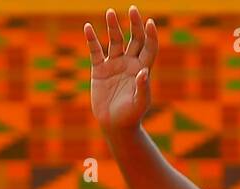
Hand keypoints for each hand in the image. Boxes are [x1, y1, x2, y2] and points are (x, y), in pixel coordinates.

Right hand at [85, 6, 158, 132]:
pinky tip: (88, 28)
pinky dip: (92, 40)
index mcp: (142, 68)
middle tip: (133, 10)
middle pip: (134, 38)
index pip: (149, 47)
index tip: (150, 23)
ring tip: (110, 12)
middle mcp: (130, 63)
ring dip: (113, 26)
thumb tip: (144, 72)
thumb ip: (143, 88)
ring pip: (115, 41)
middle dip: (134, 24)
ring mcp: (114, 64)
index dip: (150, 35)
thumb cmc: (131, 115)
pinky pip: (95, 51)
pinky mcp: (100, 70)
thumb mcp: (140, 103)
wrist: (115, 125)